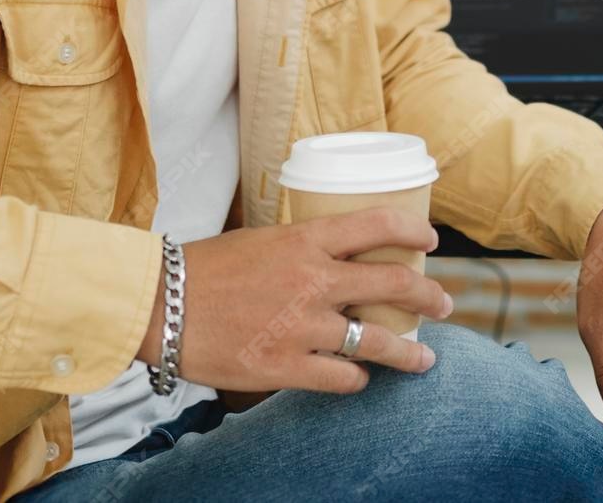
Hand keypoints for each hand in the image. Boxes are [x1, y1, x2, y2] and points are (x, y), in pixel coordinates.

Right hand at [137, 208, 454, 393]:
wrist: (158, 304)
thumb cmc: (204, 269)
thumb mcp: (261, 240)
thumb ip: (301, 249)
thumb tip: (331, 258)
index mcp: (306, 240)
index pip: (378, 225)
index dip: (413, 231)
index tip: (431, 241)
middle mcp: (313, 281)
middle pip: (395, 285)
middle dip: (430, 296)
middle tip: (445, 303)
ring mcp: (303, 326)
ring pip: (378, 342)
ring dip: (409, 353)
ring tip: (425, 359)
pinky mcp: (286, 366)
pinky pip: (342, 377)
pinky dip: (356, 378)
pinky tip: (358, 378)